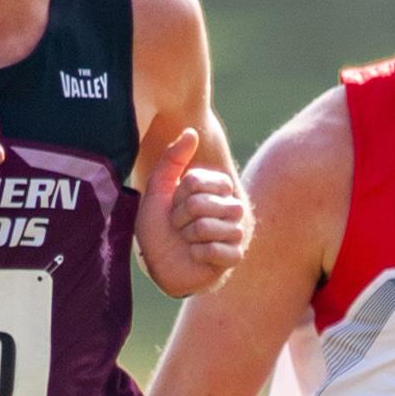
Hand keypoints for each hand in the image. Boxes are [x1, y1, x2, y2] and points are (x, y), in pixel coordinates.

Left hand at [136, 128, 248, 295]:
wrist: (159, 264)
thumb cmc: (159, 226)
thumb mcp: (158, 190)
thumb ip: (172, 159)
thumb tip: (190, 131)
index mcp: (217, 188)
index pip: (195, 181)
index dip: (177, 196)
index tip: (174, 206)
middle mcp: (231, 206)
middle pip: (200, 203)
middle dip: (180, 217)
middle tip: (179, 227)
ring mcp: (236, 231)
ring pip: (207, 226)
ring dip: (188, 236)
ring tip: (188, 241)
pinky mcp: (234, 256)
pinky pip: (216, 249)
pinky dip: (198, 254)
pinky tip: (197, 256)